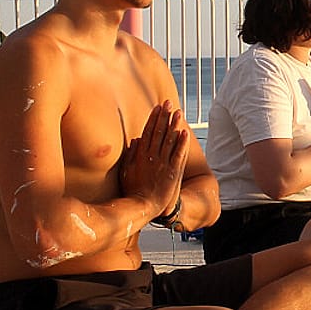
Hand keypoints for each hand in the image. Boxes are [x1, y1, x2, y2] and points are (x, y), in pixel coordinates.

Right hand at [121, 101, 188, 216]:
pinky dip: (181, 143)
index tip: (157, 107)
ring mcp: (163, 163)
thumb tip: (135, 140)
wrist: (143, 206)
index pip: (147, 132)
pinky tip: (185, 132)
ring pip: (169, 140)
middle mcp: (151, 156)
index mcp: (140, 155)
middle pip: (159, 132)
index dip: (153, 118)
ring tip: (179, 113)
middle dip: (164, 116)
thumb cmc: (132, 191)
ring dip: (174, 125)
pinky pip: (178, 154)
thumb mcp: (126, 171)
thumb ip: (130, 155)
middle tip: (169, 103)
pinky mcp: (173, 171)